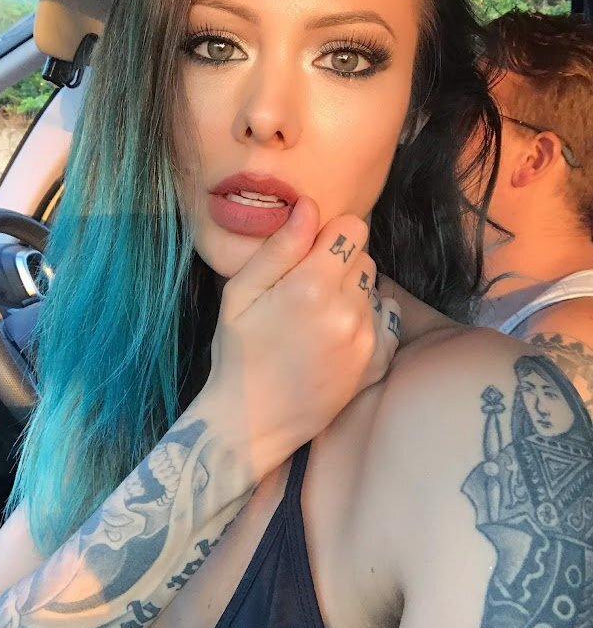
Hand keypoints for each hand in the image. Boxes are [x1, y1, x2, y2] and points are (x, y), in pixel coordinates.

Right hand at [201, 196, 400, 478]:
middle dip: (339, 264)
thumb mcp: (240, 293)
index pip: (353, 228)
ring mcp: (367, 339)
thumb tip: (309, 206)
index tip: (307, 254)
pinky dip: (369, 321)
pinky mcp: (376, 364)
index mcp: (312, 285)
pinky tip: (338, 336)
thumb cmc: (238, 352)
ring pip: (374, 289)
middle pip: (364, 257)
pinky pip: (388, 320)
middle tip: (305, 290)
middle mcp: (348, 309)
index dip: (329, 235)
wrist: (251, 422)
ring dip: (352, 293)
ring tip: (318, 317)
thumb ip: (279, 247)